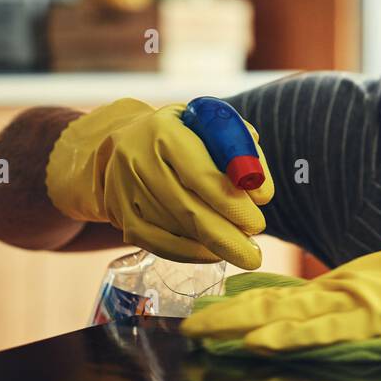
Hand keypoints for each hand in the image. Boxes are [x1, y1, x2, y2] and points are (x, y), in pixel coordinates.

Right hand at [45, 98, 273, 267]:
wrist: (125, 142)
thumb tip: (260, 191)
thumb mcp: (209, 124)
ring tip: (241, 250)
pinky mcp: (120, 213)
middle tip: (255, 255)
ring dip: (212, 244)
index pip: (201, 175)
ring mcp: (125, 189)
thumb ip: (239, 147)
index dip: (232, 201)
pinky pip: (156, 242)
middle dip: (227, 236)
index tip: (259, 218)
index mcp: (165, 132)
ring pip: (174, 228)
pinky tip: (213, 254)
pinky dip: (188, 253)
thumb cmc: (183, 133)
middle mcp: (139, 160)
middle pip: (188, 209)